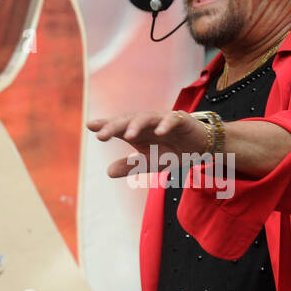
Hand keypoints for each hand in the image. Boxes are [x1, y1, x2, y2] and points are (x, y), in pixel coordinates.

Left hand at [88, 111, 208, 177]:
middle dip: (114, 126)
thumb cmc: (173, 151)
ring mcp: (163, 119)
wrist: (200, 147)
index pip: (118, 126)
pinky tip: (159, 132)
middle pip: (128, 121)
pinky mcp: (180, 120)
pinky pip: (171, 120)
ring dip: (137, 125)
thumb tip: (108, 172)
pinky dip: (165, 125)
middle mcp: (147, 122)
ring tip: (128, 135)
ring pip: (147, 118)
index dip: (105, 125)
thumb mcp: (151, 162)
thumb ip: (131, 166)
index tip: (90, 126)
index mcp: (138, 131)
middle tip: (101, 134)